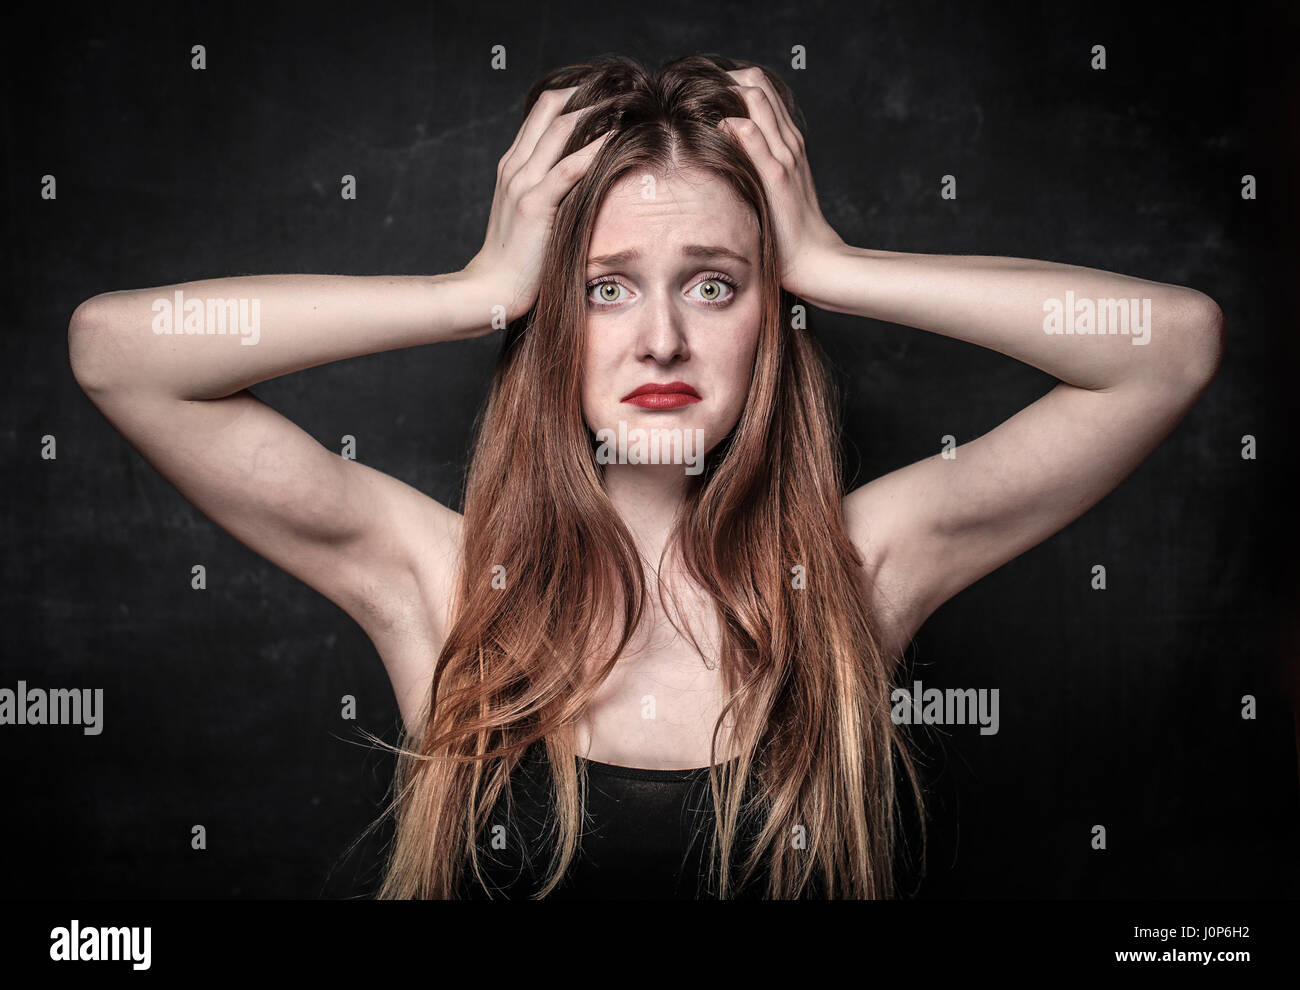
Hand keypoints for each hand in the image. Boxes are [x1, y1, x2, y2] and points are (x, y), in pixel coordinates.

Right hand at [463, 86, 611, 323]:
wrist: (491, 288)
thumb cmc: (517, 258)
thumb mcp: (530, 214)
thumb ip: (549, 192)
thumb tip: (585, 181)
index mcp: (514, 165)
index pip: (543, 112)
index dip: (575, 95)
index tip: (608, 93)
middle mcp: (516, 166)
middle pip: (551, 107)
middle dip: (589, 92)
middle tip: (624, 88)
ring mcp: (522, 183)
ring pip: (560, 128)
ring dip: (597, 111)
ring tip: (628, 102)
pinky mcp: (534, 205)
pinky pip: (568, 168)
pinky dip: (594, 149)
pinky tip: (616, 138)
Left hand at [718, 67, 847, 302]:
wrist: (814, 257)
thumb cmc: (790, 230)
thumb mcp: (773, 190)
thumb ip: (756, 169)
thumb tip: (722, 158)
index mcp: (788, 142)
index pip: (762, 88)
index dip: (732, 81)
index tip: (705, 92)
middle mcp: (788, 140)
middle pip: (758, 82)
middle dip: (724, 77)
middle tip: (695, 90)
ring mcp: (784, 154)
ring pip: (756, 97)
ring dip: (725, 91)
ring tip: (698, 101)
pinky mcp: (776, 173)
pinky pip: (751, 133)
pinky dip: (731, 123)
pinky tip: (713, 130)